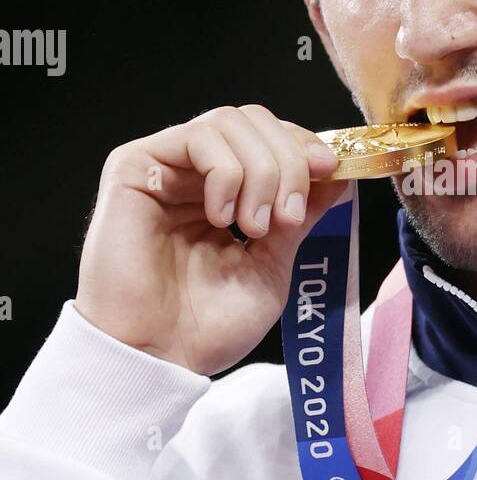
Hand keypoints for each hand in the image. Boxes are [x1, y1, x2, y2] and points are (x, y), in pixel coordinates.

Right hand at [74, 105, 344, 374]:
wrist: (159, 357)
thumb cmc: (207, 326)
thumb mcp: (272, 265)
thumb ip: (299, 216)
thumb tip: (338, 174)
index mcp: (226, 194)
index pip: (270, 139)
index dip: (304, 146)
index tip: (332, 172)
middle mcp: (194, 174)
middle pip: (254, 121)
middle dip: (289, 162)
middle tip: (288, 217)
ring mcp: (165, 167)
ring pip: (229, 122)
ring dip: (261, 171)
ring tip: (254, 227)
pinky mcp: (135, 168)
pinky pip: (196, 137)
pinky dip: (226, 172)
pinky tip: (221, 217)